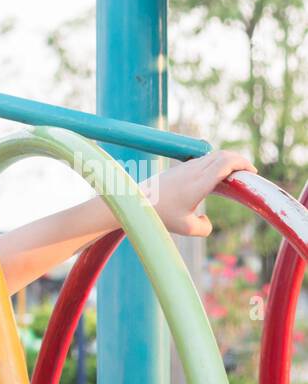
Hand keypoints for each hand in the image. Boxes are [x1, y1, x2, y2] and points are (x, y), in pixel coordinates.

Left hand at [141, 150, 255, 237]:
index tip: (251, 172)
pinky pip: (202, 161)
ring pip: (212, 156)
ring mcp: (185, 167)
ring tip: (233, 178)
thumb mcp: (185, 228)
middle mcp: (193, 171)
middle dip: (239, 161)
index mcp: (200, 182)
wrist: (133, 203)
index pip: (227, 162)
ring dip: (226, 162)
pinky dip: (214, 165)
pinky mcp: (178, 169)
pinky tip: (214, 179)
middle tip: (247, 174)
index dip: (243, 163)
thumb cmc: (158, 216)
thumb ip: (203, 228)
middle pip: (223, 155)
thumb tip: (206, 223)